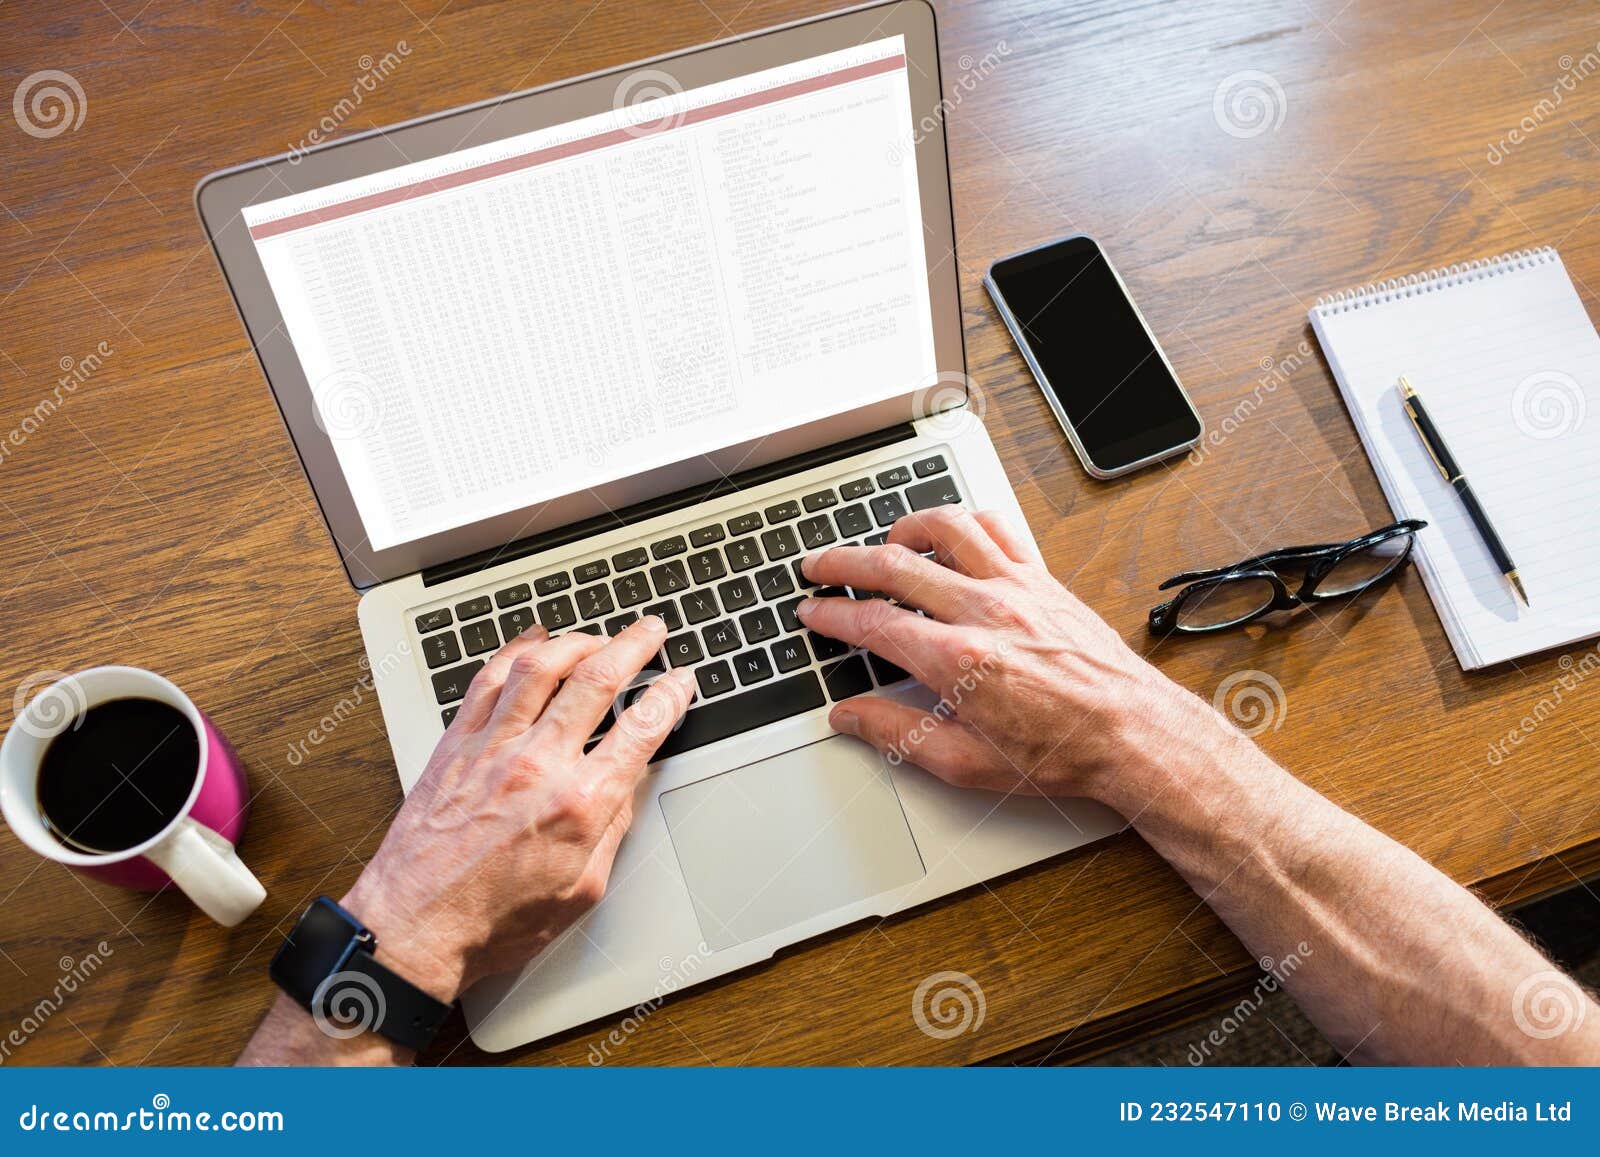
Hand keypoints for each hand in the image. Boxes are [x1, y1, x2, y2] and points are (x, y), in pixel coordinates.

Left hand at [340, 618, 694, 1002]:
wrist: (415, 927)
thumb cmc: (493, 921)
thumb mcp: (582, 890)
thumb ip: (611, 831)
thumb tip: (625, 789)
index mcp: (580, 804)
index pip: (641, 729)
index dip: (670, 696)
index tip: (680, 681)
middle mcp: (537, 765)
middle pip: (597, 679)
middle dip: (634, 646)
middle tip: (651, 630)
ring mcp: (492, 748)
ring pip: (541, 666)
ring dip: (577, 640)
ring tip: (597, 636)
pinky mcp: (455, 745)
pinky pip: (488, 679)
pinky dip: (514, 650)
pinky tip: (531, 639)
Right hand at [796, 507, 1245, 807]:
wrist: (1132, 735)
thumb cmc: (1059, 752)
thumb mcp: (964, 763)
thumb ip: (897, 734)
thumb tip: (850, 717)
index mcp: (958, 660)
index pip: (873, 623)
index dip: (832, 615)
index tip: (813, 612)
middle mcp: (985, 612)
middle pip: (894, 565)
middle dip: (844, 562)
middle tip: (818, 565)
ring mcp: (1017, 588)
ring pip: (945, 529)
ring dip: (903, 528)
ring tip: (883, 543)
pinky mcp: (1043, 579)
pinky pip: (997, 529)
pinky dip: (964, 523)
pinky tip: (951, 536)